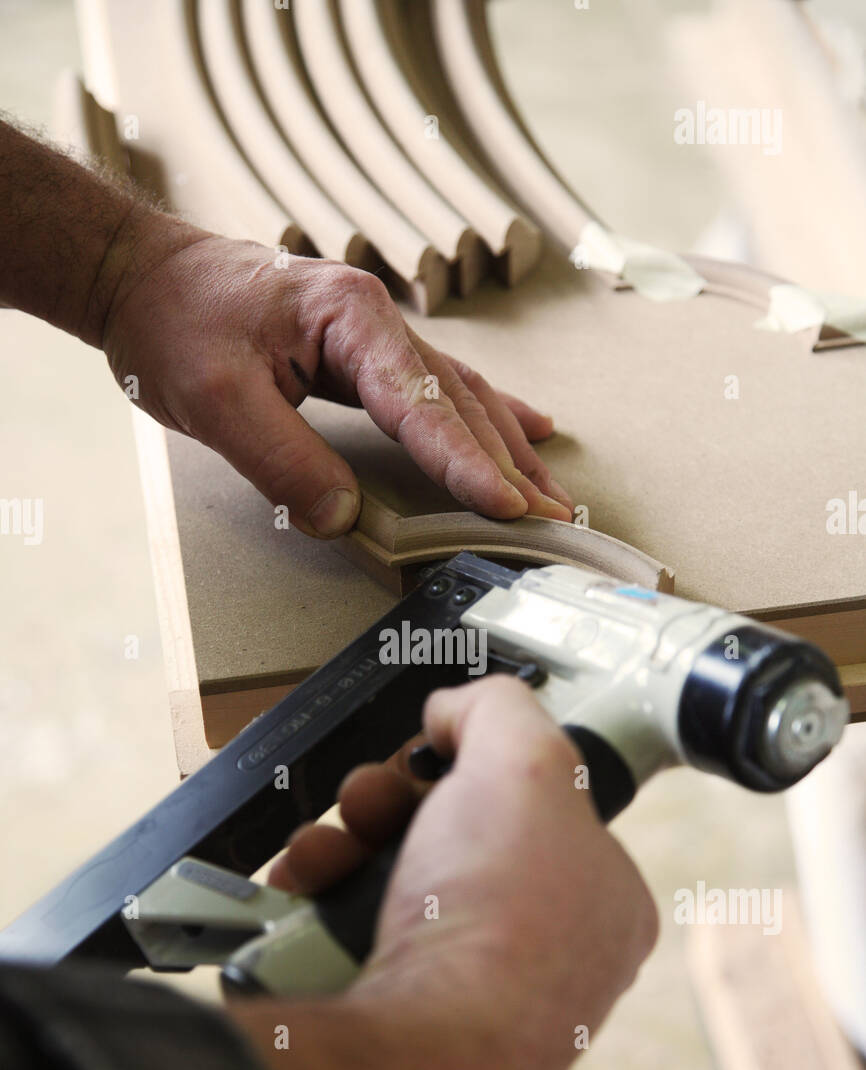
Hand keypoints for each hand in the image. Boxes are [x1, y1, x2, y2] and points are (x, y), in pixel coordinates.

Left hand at [100, 223, 572, 536]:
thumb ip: (283, 463)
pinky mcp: (364, 352)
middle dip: (507, 465)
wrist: (143, 275)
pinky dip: (484, 416)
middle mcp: (375, 320)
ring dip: (507, 447)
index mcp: (349, 319)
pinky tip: (525, 429)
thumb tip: (345, 521)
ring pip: (460, 395)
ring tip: (552, 490)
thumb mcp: (215, 401)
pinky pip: (440, 386)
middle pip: (458, 401)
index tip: (509, 509)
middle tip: (554, 518)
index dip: (467, 463)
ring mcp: (374, 333)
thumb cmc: (174, 324)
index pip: (421, 404)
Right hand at [270, 675, 656, 1069]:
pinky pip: (351, 940)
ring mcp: (470, 995)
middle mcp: (543, 953)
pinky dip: (318, 909)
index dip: (473, 770)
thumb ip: (497, 706)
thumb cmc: (500, 922)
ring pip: (392, 888)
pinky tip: (305, 895)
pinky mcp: (400, 1022)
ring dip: (342, 849)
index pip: (533, 806)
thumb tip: (454, 712)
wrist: (423, 1049)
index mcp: (600, 896)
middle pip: (451, 840)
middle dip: (389, 807)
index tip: (437, 761)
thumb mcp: (525, 760)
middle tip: (372, 803)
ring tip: (324, 851)